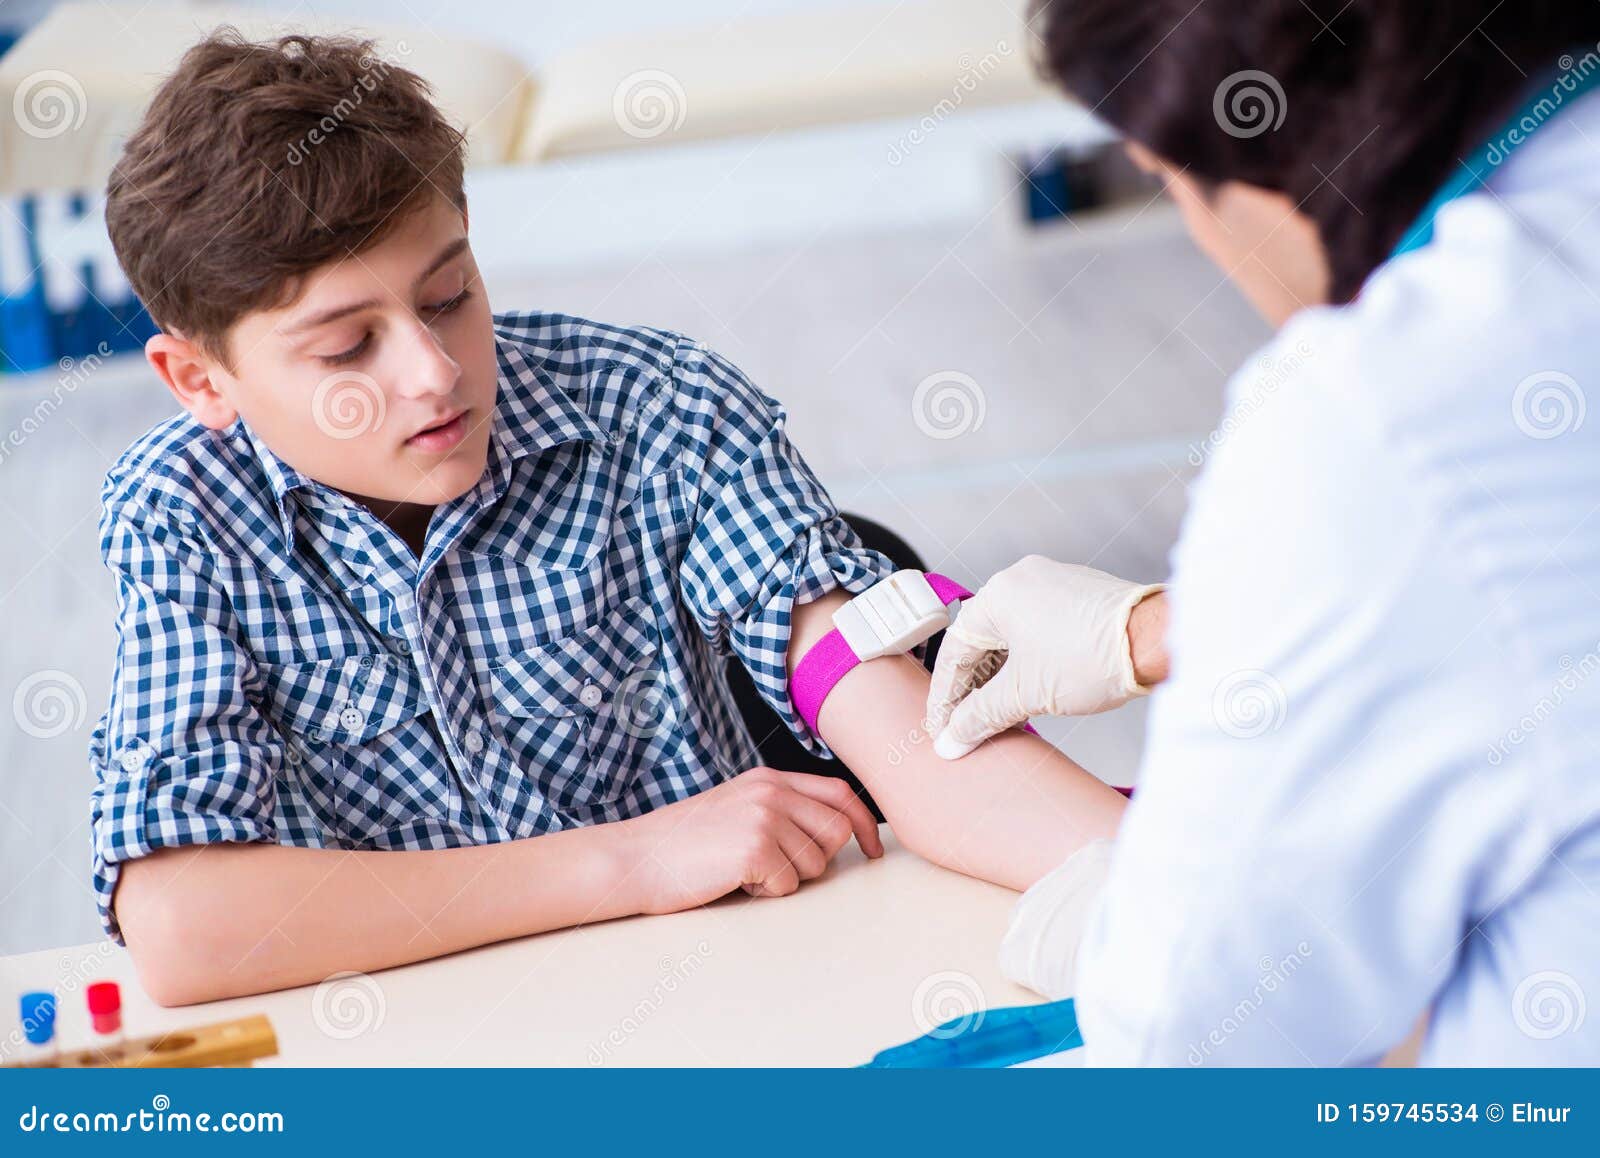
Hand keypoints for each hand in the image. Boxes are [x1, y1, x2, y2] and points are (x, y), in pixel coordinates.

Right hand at [620, 767, 884, 913]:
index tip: (873, 850)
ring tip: (747, 872)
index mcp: (769, 779)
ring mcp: (764, 817)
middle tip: (780, 868)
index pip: (840, 794)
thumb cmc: (684, 844)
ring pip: (816, 863)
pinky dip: (767, 892)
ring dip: (787, 878)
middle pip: (837, 830)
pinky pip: (789, 883)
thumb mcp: (737, 808)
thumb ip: (780, 809)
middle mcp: (771, 791)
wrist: (636, 858)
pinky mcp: (755, 847)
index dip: (863, 824)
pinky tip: (736, 881)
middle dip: (819, 859)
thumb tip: (833, 833)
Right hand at [925, 557, 1165, 758]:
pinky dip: (1028, 663)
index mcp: (998, 595)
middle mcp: (1022, 581)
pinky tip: (1032, 692)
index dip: (945, 697)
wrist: (1157, 640)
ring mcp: (1053, 585)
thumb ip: (980, 718)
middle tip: (969, 727)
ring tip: (1002, 717)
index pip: (955, 651)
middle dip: (974, 690)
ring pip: (1012, 638)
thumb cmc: (1093, 657)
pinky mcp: (1079, 597)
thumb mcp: (1025, 695)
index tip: (943, 727)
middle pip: (983, 643)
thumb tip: (951, 741)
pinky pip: (1038, 631)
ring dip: (1002, 679)